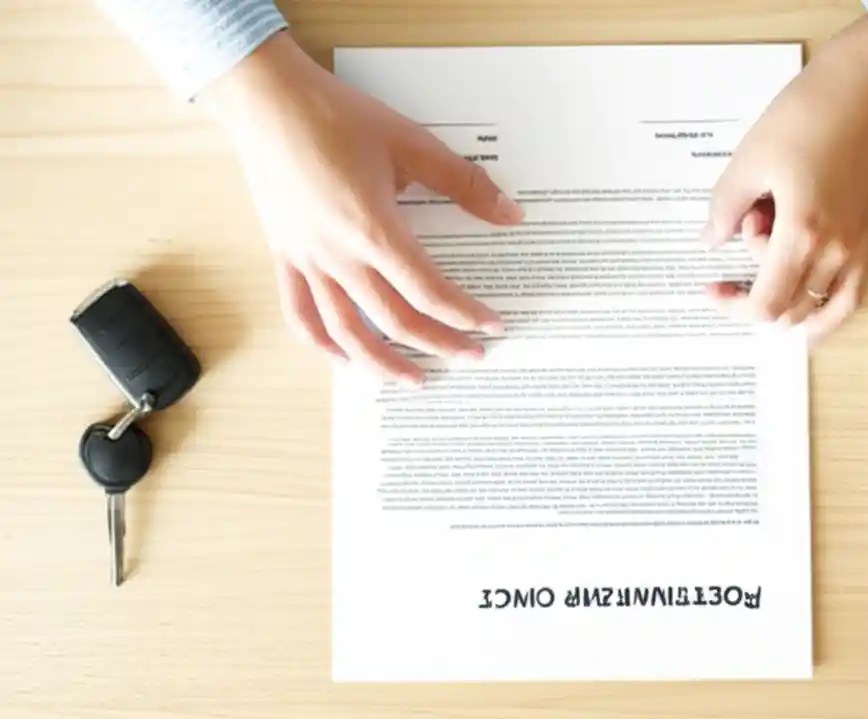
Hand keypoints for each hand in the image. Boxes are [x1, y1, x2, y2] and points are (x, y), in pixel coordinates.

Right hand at [204, 33, 522, 383]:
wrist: (268, 99)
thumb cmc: (337, 116)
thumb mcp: (412, 144)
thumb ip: (464, 184)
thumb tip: (509, 214)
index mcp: (373, 229)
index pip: (428, 291)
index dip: (464, 314)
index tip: (491, 326)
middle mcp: (338, 254)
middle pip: (395, 319)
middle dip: (438, 344)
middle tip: (471, 356)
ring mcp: (306, 259)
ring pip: (346, 331)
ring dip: (382, 363)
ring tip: (415, 380)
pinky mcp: (284, 255)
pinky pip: (300, 313)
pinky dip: (322, 344)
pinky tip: (344, 359)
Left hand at [703, 16, 867, 343]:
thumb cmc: (812, 113)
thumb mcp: (751, 159)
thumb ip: (725, 207)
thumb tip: (711, 239)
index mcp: (804, 234)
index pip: (767, 305)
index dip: (733, 306)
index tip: (714, 287)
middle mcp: (837, 251)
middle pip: (791, 313)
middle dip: (755, 298)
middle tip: (736, 267)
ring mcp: (860, 246)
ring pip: (824, 311)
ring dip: (790, 306)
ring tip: (769, 284)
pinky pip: (853, 294)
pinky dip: (829, 311)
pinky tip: (812, 312)